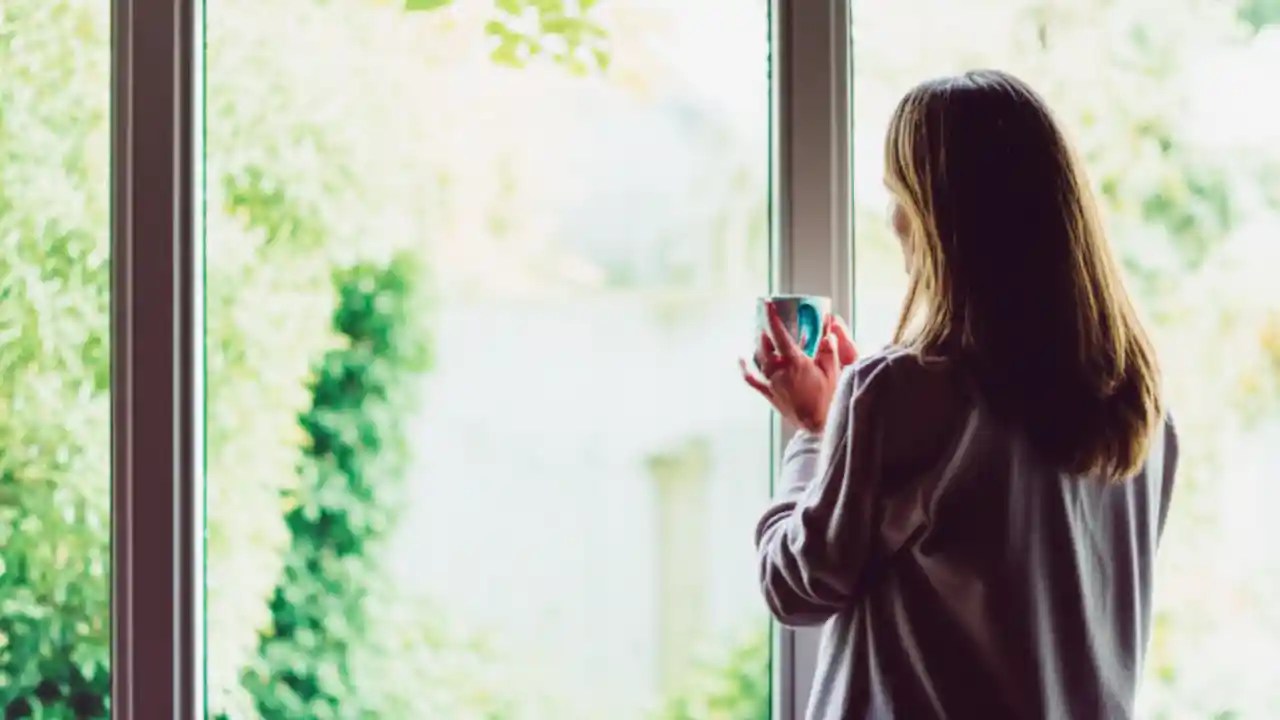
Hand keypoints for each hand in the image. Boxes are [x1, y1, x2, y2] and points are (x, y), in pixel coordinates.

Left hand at [740, 304, 857, 432]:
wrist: (819, 425)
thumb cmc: (829, 399)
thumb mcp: (833, 371)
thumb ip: (829, 349)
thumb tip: (828, 330)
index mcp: (796, 363)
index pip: (780, 335)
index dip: (773, 318)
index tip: (768, 304)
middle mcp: (779, 372)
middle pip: (765, 346)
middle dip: (766, 331)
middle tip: (769, 322)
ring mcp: (772, 383)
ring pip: (758, 360)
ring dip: (759, 346)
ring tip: (763, 336)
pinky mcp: (769, 394)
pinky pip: (752, 379)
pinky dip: (745, 368)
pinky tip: (741, 358)